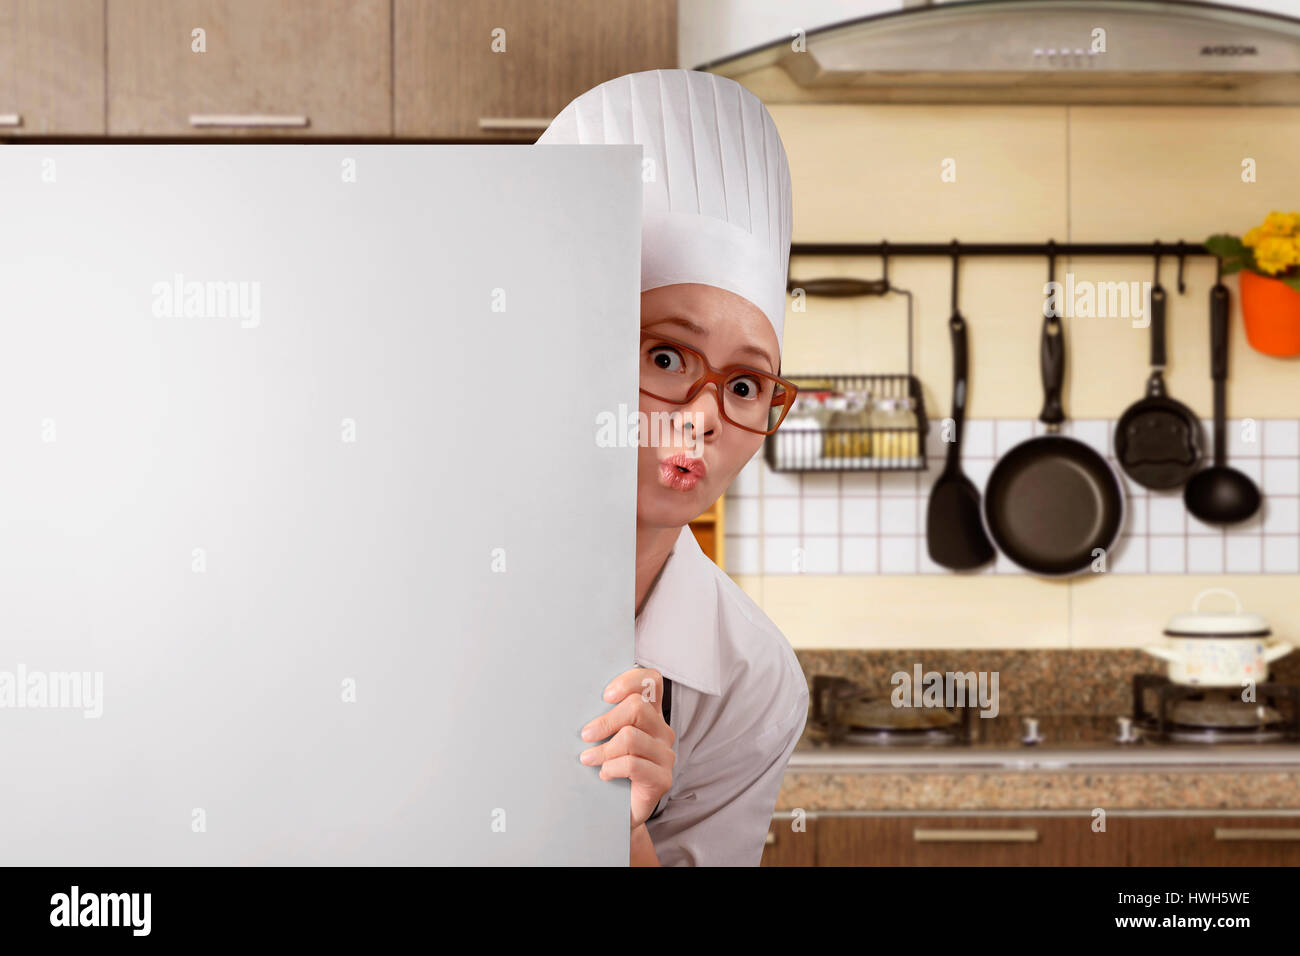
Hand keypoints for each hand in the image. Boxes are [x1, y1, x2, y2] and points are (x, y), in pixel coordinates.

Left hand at [580, 667, 675, 829]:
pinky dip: (611, 768)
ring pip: (631, 737)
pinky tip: (603, 774)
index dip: (630, 680)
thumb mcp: (605, 738)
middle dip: (606, 720)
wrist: (617, 813)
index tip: (606, 695)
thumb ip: (602, 718)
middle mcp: (662, 731)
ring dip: (603, 749)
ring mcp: (665, 755)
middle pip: (637, 707)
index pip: (651, 681)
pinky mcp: (663, 778)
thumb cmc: (608, 769)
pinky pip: (633, 764)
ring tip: (588, 759)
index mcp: (650, 714)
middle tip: (586, 735)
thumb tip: (573, 702)